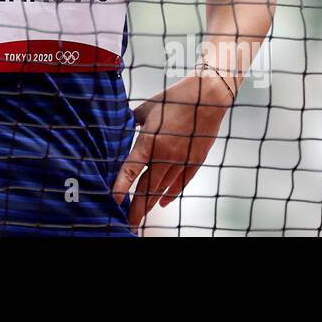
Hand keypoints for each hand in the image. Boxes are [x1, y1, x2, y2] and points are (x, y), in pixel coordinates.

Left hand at [111, 73, 233, 230]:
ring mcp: (182, 160)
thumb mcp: (147, 108)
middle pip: (148, 187)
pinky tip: (162, 203)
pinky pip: (180, 183)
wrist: (207, 97)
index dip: (121, 186)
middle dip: (137, 208)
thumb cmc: (174, 98)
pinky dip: (170, 194)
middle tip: (128, 224)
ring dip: (151, 204)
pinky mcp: (195, 161)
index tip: (113, 200)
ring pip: (163, 188)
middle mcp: (166, 154)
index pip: (131, 168)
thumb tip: (118, 128)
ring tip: (141, 216)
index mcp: (150, 140)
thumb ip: (132, 122)